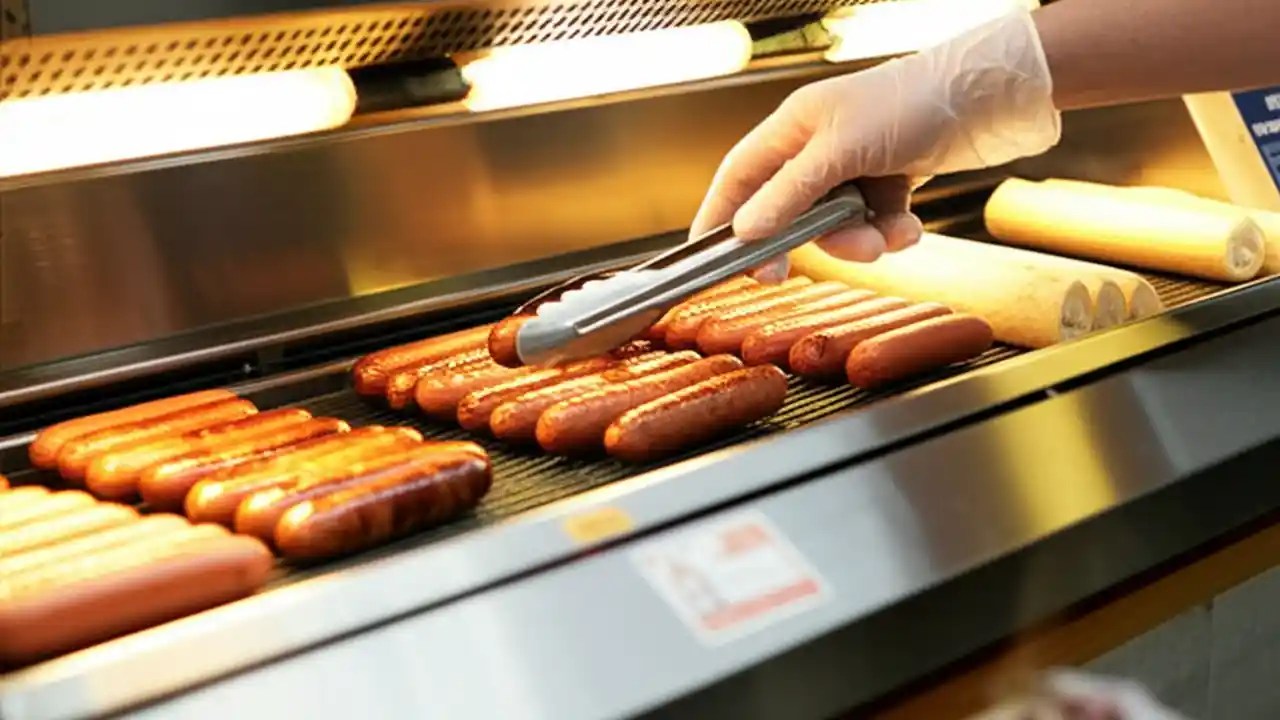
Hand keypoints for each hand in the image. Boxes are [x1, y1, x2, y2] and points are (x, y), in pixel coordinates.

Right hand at [690, 7, 1061, 280]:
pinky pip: (874, 223)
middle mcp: (819, 146)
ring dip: (857, 241)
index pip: (740, 176)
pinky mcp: (890, 181)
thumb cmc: (913, 103)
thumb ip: (790, 194)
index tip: (710, 257)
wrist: (991, 97)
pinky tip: (908, 226)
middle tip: (788, 273)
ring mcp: (856, 165)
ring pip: (836, 224)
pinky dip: (890, 232)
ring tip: (883, 239)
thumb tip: (744, 231)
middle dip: (804, 240)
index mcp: (794, 127)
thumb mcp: (841, 152)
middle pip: (788, 210)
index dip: (719, 216)